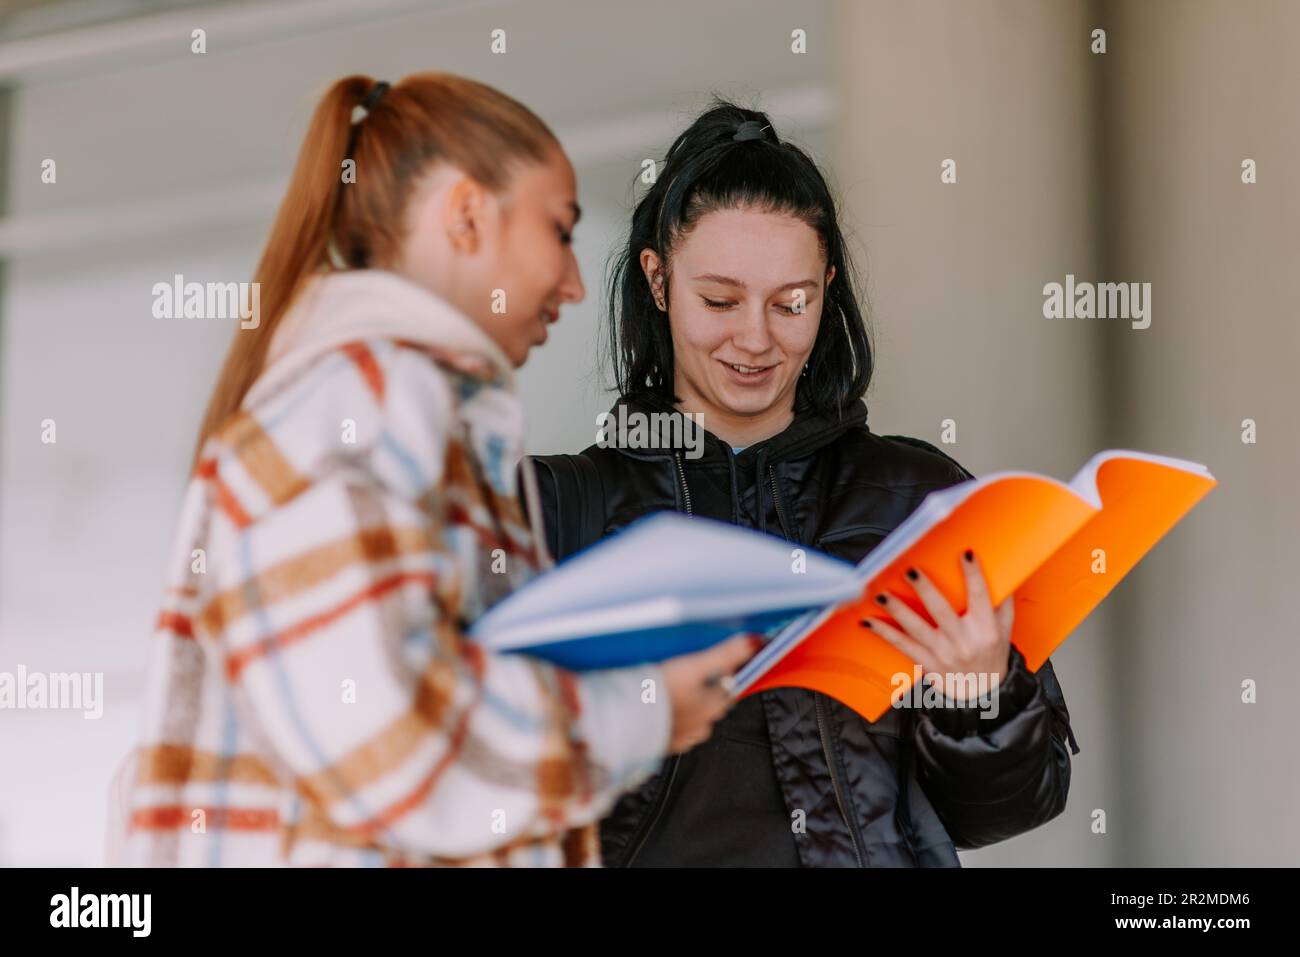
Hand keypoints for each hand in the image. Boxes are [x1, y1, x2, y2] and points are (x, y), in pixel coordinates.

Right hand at [660, 634, 760, 752]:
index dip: (725, 671)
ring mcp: (686, 737)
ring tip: (672, 689)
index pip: (732, 686)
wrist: (627, 719)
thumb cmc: (661, 692)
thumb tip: (754, 642)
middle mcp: (705, 725)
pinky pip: (678, 729)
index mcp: (715, 706)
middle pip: (714, 701)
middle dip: (706, 687)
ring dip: (689, 704)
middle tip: (688, 671)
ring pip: (696, 716)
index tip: (715, 661)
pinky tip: (662, 707)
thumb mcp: (696, 665)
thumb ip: (726, 654)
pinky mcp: (668, 744)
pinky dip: (674, 718)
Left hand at [862, 550, 1012, 703]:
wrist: (982, 694)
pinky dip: (883, 632)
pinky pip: (901, 645)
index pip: (980, 597)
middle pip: (941, 611)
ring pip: (916, 628)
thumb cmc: (992, 653)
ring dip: (896, 609)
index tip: (965, 554)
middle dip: (925, 590)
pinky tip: (867, 620)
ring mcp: (942, 653)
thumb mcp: (1004, 629)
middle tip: (911, 571)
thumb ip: (1001, 602)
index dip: (973, 575)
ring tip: (881, 593)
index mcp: (985, 629)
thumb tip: (999, 569)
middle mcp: (963, 641)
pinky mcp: (926, 662)